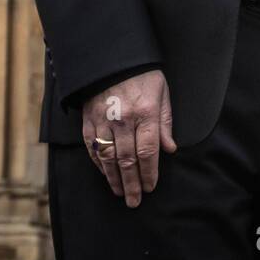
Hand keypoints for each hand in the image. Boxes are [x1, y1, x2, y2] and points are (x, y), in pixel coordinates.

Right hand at [83, 69, 176, 207]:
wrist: (113, 57)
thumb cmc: (143, 75)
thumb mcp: (162, 93)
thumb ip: (165, 122)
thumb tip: (169, 149)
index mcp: (145, 112)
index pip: (148, 151)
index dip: (149, 173)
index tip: (150, 187)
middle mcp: (123, 119)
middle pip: (128, 160)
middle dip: (132, 183)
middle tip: (135, 201)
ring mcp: (103, 120)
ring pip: (109, 158)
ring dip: (115, 179)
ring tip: (121, 193)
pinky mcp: (89, 120)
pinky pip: (92, 147)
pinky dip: (99, 164)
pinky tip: (106, 174)